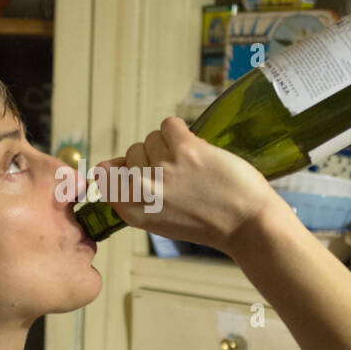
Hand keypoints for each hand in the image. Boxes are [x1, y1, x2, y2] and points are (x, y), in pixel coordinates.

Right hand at [92, 116, 276, 252]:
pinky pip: (169, 125)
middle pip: (133, 152)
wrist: (247, 224)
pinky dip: (182, 132)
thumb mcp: (158, 219)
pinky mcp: (186, 150)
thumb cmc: (206, 222)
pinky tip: (197, 150)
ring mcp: (164, 169)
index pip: (106, 176)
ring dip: (171, 146)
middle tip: (180, 178)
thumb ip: (130, 194)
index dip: (125, 170)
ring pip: (153, 138)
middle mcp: (143, 190)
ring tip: (192, 167)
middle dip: (154, 158)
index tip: (144, 176)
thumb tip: (103, 167)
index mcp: (133, 211)